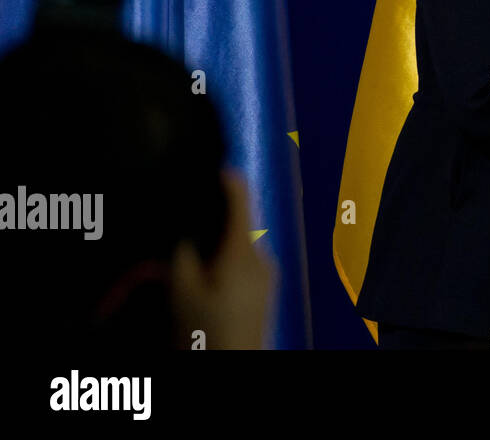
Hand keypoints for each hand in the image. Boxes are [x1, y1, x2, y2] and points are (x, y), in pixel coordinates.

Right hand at [170, 171, 273, 348]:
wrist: (235, 362)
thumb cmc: (207, 329)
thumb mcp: (182, 290)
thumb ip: (183, 252)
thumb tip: (188, 229)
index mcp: (243, 251)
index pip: (241, 202)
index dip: (229, 180)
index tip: (217, 165)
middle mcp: (262, 257)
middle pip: (238, 224)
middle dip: (214, 220)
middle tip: (189, 219)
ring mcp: (267, 275)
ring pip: (240, 245)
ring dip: (219, 243)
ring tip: (194, 251)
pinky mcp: (265, 290)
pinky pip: (245, 262)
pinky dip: (227, 259)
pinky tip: (208, 274)